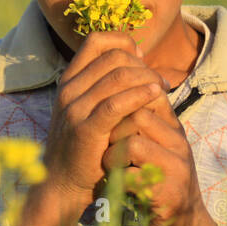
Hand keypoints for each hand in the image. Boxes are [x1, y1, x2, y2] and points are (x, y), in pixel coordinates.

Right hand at [38, 30, 169, 213]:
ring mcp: (75, 109)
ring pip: (119, 77)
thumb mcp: (90, 108)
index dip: (123, 42)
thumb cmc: (85, 145)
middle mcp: (69, 90)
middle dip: (143, 65)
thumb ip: (107, 83)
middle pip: (114, 57)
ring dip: (147, 79)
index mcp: (69, 80)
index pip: (96, 41)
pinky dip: (140, 95)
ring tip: (163, 90)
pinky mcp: (86, 129)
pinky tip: (156, 96)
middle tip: (161, 81)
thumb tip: (137, 53)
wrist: (63, 184)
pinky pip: (117, 103)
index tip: (142, 59)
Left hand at [104, 103, 219, 225]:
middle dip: (113, 129)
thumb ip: (146, 125)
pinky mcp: (167, 192)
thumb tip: (118, 92)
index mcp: (174, 129)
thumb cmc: (161, 182)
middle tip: (105, 146)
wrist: (185, 225)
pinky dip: (115, 181)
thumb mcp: (159, 148)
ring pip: (132, 143)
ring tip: (109, 167)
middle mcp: (179, 143)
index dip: (124, 102)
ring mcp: (176, 167)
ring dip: (112, 155)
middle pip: (137, 115)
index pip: (150, 95)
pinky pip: (130, 176)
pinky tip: (113, 187)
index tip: (109, 119)